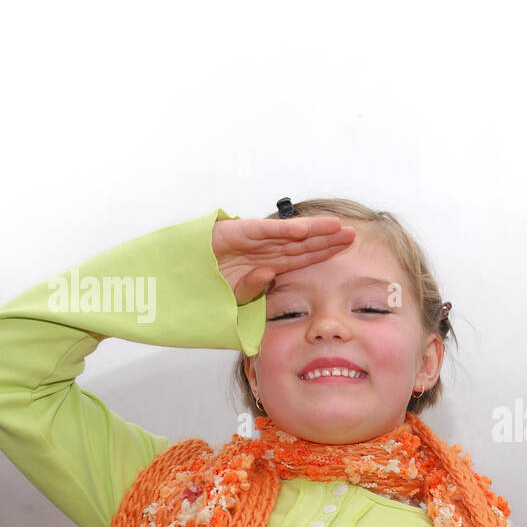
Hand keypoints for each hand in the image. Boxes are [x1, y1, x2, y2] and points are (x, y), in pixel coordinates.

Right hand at [212, 216, 356, 304]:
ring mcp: (250, 240)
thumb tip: (268, 275)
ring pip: (287, 234)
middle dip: (327, 239)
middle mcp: (262, 250)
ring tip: (337, 227)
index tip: (347, 247)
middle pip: (301, 244)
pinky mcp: (234, 233)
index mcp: (267, 265)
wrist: (173, 278)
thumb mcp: (234, 299)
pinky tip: (303, 229)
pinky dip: (281, 230)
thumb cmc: (205, 288)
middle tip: (353, 234)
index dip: (324, 251)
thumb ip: (252, 289)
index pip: (302, 258)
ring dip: (312, 230)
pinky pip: (262, 232)